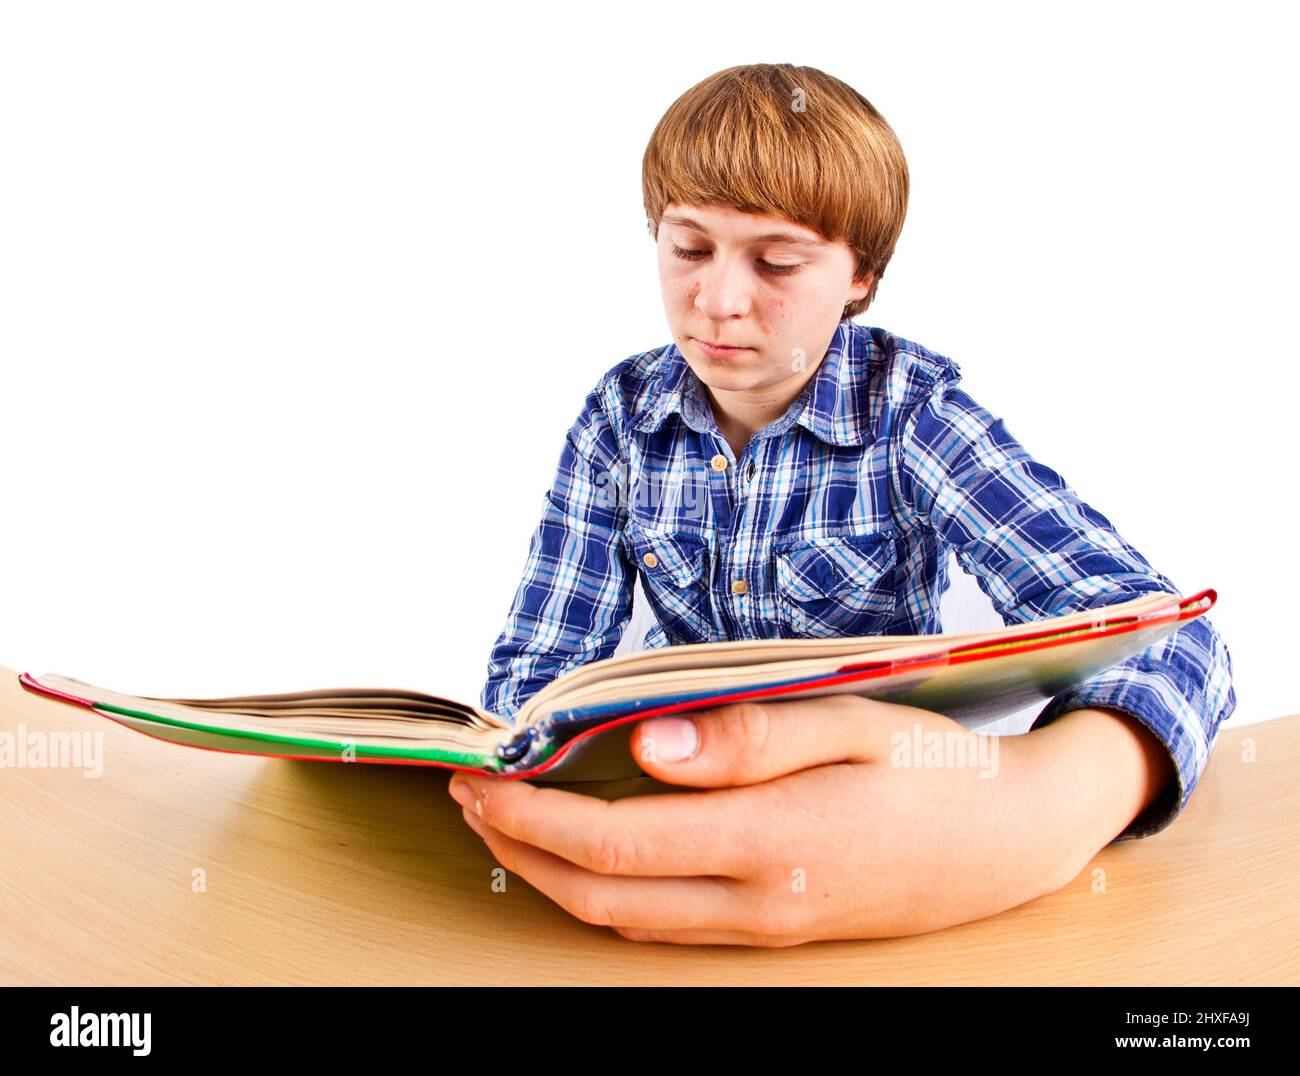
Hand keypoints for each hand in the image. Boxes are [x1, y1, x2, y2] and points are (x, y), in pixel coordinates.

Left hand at [446, 696, 1086, 945]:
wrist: (1018, 839)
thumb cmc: (938, 766)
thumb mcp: (854, 723)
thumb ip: (747, 736)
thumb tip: (644, 749)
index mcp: (772, 842)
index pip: (614, 844)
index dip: (533, 816)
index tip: (485, 777)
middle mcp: (760, 902)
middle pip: (604, 897)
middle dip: (522, 852)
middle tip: (473, 801)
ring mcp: (768, 928)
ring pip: (630, 922)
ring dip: (558, 877)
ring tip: (512, 826)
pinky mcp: (779, 931)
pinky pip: (672, 926)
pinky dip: (613, 894)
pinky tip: (595, 857)